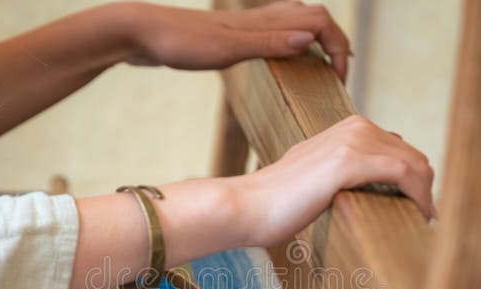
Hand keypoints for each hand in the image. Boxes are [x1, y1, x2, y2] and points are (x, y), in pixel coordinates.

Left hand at [126, 1, 351, 80]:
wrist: (141, 33)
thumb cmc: (180, 42)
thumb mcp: (227, 50)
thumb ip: (269, 43)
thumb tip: (309, 39)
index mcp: (266, 20)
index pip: (321, 22)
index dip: (338, 48)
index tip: (337, 79)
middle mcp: (262, 18)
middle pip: (314, 18)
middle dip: (335, 44)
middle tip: (338, 76)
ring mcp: (248, 25)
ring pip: (295, 23)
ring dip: (315, 42)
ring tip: (321, 69)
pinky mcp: (233, 35)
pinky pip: (274, 34)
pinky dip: (291, 46)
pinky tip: (283, 63)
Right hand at [239, 115, 435, 246]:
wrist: (247, 206)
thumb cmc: (276, 203)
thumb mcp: (315, 178)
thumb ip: (341, 174)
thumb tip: (365, 192)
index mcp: (346, 129)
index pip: (399, 149)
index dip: (414, 180)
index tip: (417, 209)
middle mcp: (353, 127)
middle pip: (412, 155)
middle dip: (424, 188)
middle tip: (424, 219)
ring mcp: (352, 140)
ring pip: (414, 162)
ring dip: (425, 194)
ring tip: (424, 222)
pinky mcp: (350, 161)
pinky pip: (404, 173)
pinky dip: (419, 196)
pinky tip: (420, 216)